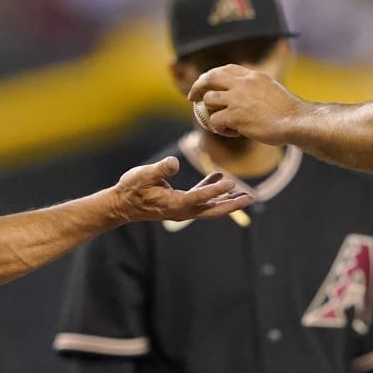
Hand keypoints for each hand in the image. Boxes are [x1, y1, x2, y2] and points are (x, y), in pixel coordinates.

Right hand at [109, 156, 252, 222]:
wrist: (121, 205)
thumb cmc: (131, 189)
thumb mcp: (142, 175)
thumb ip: (160, 169)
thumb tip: (174, 162)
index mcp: (174, 203)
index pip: (199, 197)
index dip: (216, 190)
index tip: (232, 182)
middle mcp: (181, 210)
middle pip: (212, 211)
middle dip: (232, 205)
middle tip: (250, 198)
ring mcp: (182, 209)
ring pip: (210, 207)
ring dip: (227, 200)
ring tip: (244, 193)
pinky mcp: (180, 203)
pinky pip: (200, 199)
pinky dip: (211, 190)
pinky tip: (218, 178)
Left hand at [188, 64, 304, 144]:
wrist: (295, 121)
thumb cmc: (289, 112)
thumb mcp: (272, 90)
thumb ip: (257, 89)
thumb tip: (246, 97)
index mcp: (253, 76)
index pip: (227, 69)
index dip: (213, 75)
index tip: (208, 83)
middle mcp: (243, 84)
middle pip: (210, 78)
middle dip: (198, 86)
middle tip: (192, 97)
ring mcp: (237, 99)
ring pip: (209, 100)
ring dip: (210, 112)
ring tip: (222, 122)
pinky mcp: (235, 116)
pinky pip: (214, 121)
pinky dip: (219, 129)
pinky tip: (232, 133)